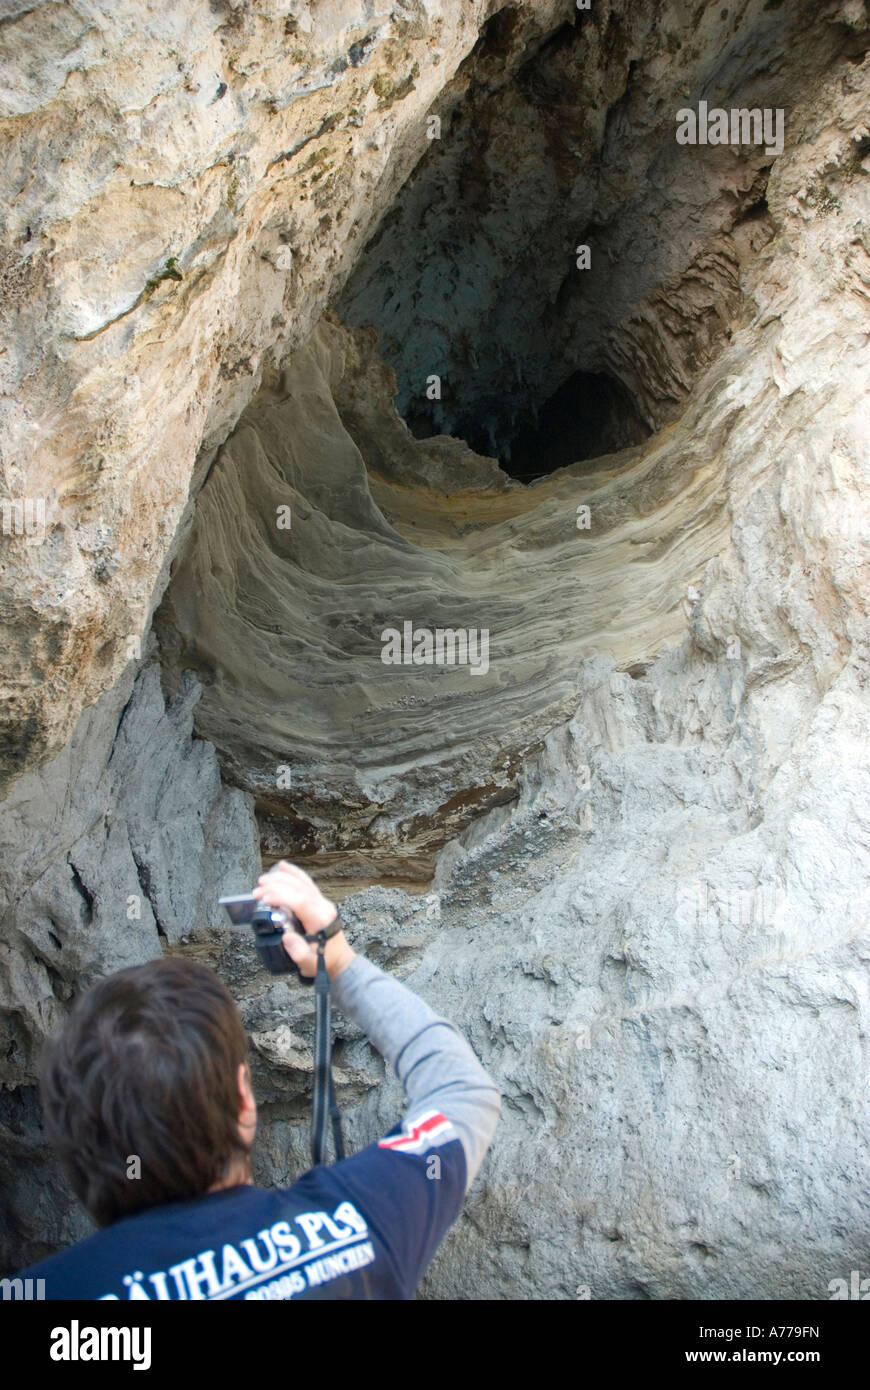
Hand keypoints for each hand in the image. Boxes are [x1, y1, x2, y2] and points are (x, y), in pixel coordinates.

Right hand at [252, 861, 353, 980]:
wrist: (339, 960)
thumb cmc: (324, 962)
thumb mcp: (309, 964)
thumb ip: (299, 953)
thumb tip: (287, 937)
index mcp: (320, 921)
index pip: (300, 902)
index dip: (282, 897)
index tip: (264, 898)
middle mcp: (323, 908)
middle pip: (299, 889)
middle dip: (276, 886)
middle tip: (257, 891)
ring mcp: (322, 902)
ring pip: (302, 883)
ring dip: (282, 878)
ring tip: (263, 880)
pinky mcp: (319, 901)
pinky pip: (306, 883)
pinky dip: (294, 874)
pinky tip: (282, 867)